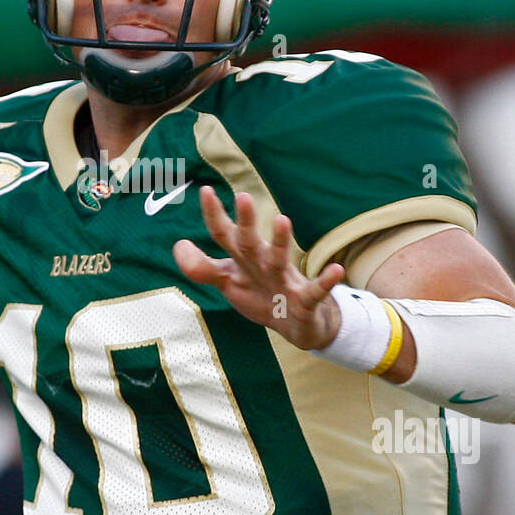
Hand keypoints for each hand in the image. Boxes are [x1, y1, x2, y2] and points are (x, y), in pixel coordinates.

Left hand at [173, 186, 344, 350]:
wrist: (298, 324)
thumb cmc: (260, 296)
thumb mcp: (228, 282)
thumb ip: (202, 267)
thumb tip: (178, 245)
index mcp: (243, 259)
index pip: (224, 234)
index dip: (213, 216)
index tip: (204, 190)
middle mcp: (263, 264)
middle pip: (249, 243)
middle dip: (246, 222)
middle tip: (243, 196)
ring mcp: (285, 281)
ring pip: (280, 260)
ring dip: (281, 242)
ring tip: (283, 219)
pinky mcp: (305, 302)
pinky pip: (315, 292)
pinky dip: (325, 281)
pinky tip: (336, 271)